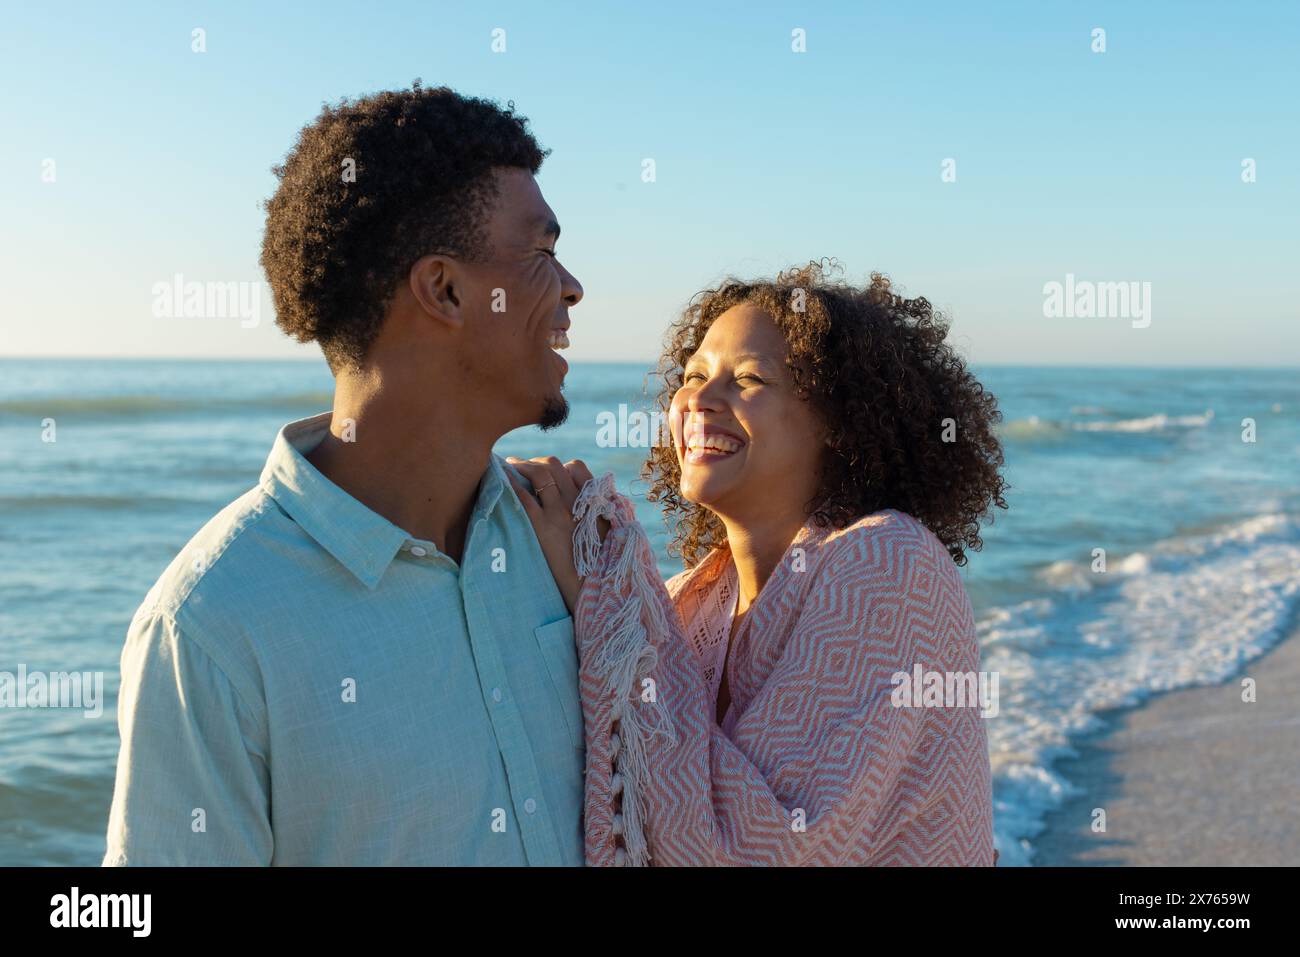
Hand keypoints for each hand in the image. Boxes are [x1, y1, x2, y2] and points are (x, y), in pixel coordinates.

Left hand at [505, 456, 595, 613]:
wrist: (593, 588)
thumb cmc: (602, 564)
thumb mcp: (609, 531)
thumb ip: (599, 513)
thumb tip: (589, 503)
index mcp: (595, 501)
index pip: (576, 467)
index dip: (559, 466)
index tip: (546, 471)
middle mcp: (577, 501)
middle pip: (554, 465)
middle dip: (535, 462)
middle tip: (520, 466)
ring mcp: (559, 512)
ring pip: (538, 473)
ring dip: (520, 466)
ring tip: (508, 468)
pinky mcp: (542, 527)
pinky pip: (523, 496)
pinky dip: (510, 482)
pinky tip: (501, 479)